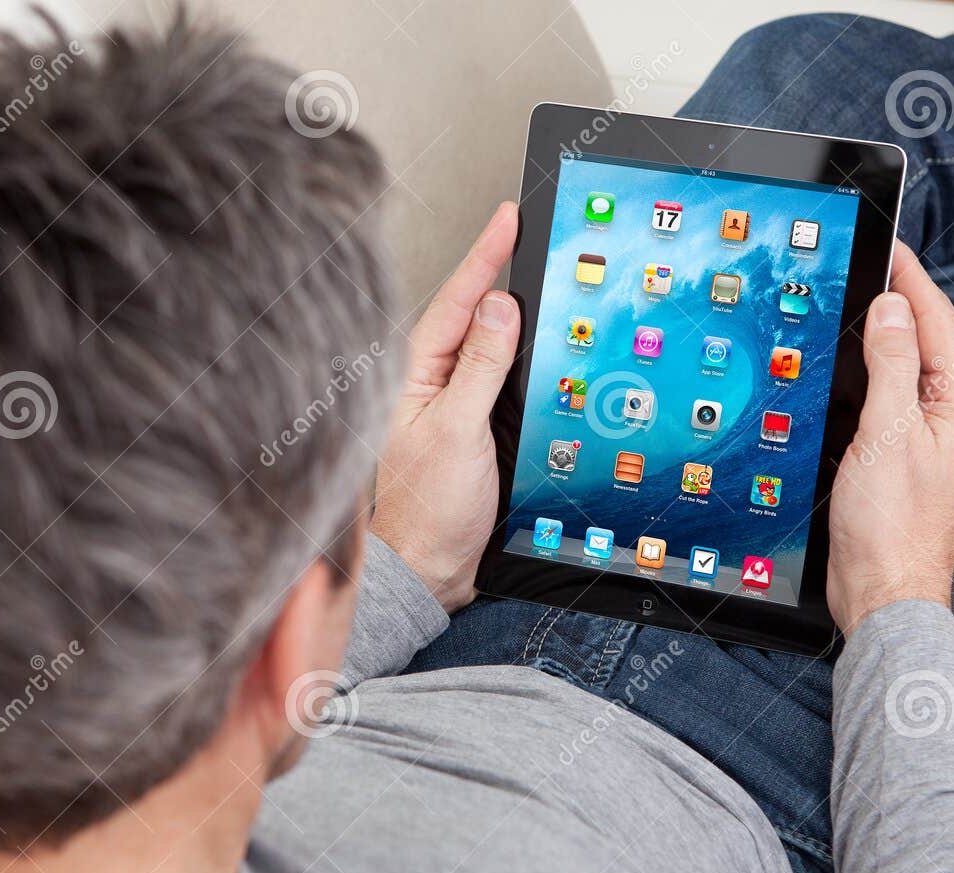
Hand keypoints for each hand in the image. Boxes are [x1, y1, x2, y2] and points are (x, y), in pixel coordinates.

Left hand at [372, 203, 519, 611]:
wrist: (429, 575)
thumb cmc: (428, 514)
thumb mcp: (459, 431)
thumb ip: (480, 367)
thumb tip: (499, 306)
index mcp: (417, 376)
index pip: (458, 301)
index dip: (486, 256)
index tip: (509, 216)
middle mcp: (432, 386)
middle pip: (474, 317)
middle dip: (500, 273)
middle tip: (529, 229)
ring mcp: (452, 408)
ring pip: (490, 348)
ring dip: (514, 320)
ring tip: (536, 276)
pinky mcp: (472, 433)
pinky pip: (500, 383)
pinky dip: (521, 362)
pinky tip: (535, 351)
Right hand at [827, 242, 953, 635]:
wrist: (883, 592)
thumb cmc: (896, 527)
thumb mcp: (890, 433)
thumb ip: (891, 365)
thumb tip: (891, 307)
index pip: (934, 320)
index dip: (909, 278)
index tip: (888, 244)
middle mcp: (943, 415)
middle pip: (914, 341)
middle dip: (887, 302)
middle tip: (857, 266)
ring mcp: (915, 437)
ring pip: (890, 372)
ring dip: (868, 343)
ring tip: (841, 307)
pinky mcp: (887, 458)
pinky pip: (872, 404)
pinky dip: (853, 383)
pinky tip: (831, 375)